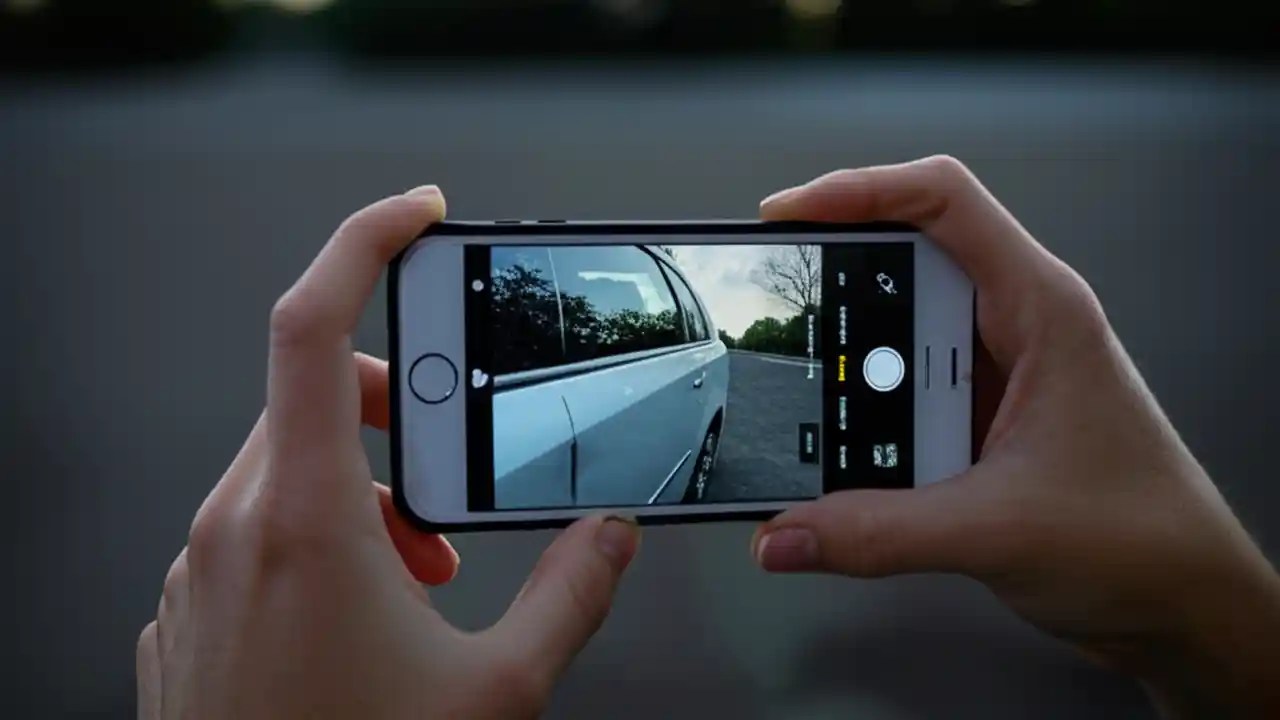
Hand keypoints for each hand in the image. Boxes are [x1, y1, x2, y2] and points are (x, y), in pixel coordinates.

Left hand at [136, 186, 640, 718]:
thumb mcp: (495, 692)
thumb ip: (572, 595)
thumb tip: (611, 537)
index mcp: (302, 518)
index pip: (316, 324)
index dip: (366, 244)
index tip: (413, 217)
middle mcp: (232, 530)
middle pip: (313, 399)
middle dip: (399, 416)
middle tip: (447, 479)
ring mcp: (197, 575)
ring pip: (282, 472)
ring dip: (362, 493)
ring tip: (416, 571)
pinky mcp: (186, 617)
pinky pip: (249, 534)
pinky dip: (314, 540)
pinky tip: (359, 616)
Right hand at [753, 156, 1279, 717]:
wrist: (1182, 598)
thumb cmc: (1141, 538)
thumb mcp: (996, 531)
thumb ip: (879, 534)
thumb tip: (784, 532)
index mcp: (1042, 310)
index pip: (945, 200)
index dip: (860, 189)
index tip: (790, 215)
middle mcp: (1017, 325)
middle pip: (908, 257)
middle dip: (838, 279)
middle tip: (778, 301)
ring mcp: (995, 370)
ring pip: (900, 330)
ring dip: (852, 359)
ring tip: (805, 384)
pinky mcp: (977, 415)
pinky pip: (903, 388)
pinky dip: (866, 408)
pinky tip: (841, 440)